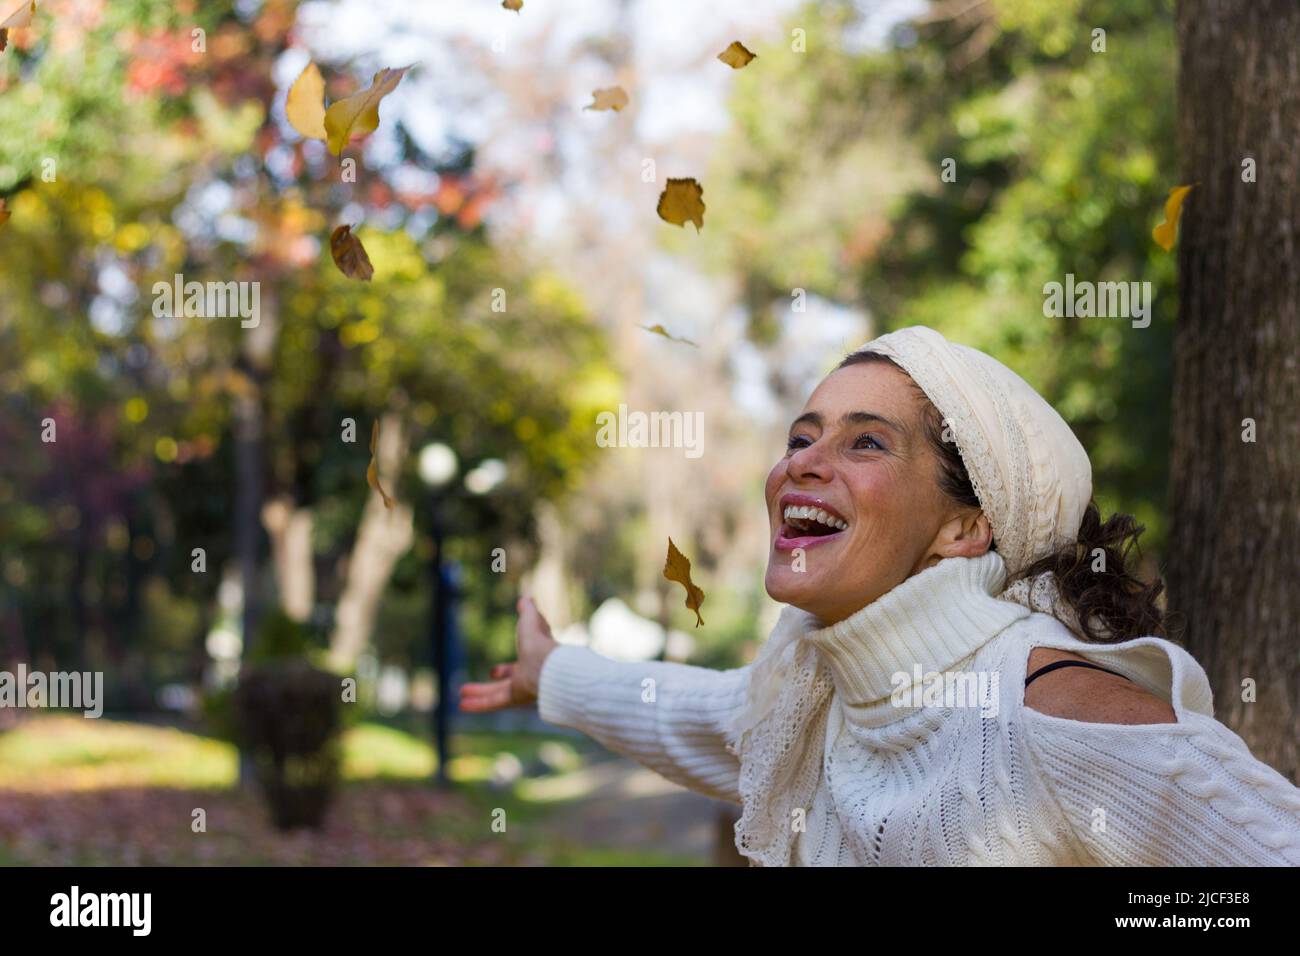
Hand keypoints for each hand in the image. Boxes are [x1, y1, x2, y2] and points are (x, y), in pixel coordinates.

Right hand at [459, 595, 558, 712]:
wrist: (547, 663)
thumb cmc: (539, 640)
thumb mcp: (530, 620)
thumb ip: (528, 610)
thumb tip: (526, 598)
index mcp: (531, 660)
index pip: (517, 667)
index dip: (505, 670)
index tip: (493, 671)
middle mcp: (527, 676)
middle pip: (505, 684)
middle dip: (490, 685)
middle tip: (470, 687)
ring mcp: (522, 688)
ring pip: (496, 695)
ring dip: (478, 695)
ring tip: (460, 696)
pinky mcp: (516, 698)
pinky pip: (494, 702)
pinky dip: (479, 704)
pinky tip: (462, 705)